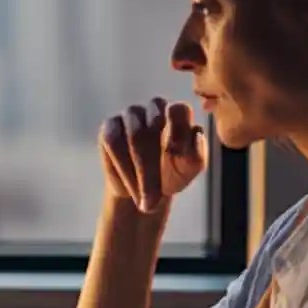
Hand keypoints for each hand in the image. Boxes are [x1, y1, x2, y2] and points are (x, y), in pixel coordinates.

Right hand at [99, 98, 207, 213]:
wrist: (146, 191)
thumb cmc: (172, 174)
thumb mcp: (190, 168)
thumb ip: (197, 152)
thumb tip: (196, 133)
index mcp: (177, 114)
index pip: (178, 109)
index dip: (177, 128)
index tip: (175, 154)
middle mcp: (152, 109)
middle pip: (153, 122)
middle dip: (156, 160)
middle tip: (156, 194)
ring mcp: (129, 116)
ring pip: (134, 134)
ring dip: (140, 170)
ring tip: (145, 197)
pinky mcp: (109, 128)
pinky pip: (114, 142)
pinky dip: (123, 167)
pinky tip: (131, 186)